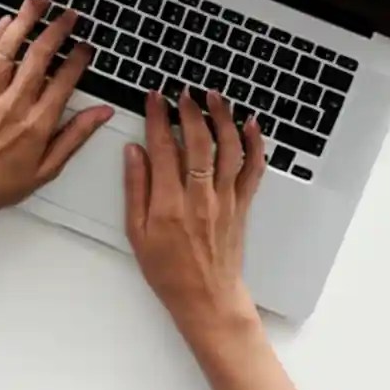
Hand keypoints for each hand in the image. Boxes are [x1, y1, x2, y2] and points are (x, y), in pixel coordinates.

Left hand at [0, 0, 113, 271]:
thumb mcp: (46, 169)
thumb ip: (75, 136)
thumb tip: (101, 113)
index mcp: (37, 124)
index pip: (65, 80)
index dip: (79, 58)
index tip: (87, 45)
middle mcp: (13, 106)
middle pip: (40, 56)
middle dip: (57, 29)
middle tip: (69, 13)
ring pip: (9, 49)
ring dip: (25, 21)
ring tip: (38, 1)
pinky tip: (6, 22)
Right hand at [125, 89, 264, 332]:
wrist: (207, 297)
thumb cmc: (168, 270)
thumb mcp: (136, 232)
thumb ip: (136, 188)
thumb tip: (134, 151)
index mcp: (169, 204)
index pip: (164, 148)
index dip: (158, 117)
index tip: (154, 98)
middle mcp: (200, 197)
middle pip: (199, 142)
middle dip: (191, 111)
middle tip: (183, 92)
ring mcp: (226, 200)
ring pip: (229, 149)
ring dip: (223, 118)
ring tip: (215, 97)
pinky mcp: (242, 205)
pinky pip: (253, 169)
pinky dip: (255, 144)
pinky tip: (251, 125)